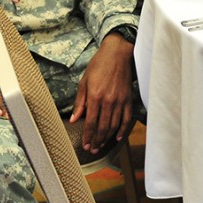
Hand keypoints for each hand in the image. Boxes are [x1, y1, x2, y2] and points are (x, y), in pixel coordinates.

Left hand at [70, 32, 134, 153]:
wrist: (118, 53)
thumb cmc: (99, 65)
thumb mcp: (84, 81)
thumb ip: (80, 102)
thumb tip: (74, 119)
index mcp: (95, 96)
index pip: (91, 122)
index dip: (87, 136)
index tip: (85, 145)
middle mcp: (108, 101)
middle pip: (103, 127)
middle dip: (96, 140)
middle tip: (92, 149)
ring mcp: (120, 100)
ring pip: (114, 125)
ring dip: (107, 138)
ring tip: (101, 145)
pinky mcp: (128, 98)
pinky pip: (126, 118)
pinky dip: (123, 129)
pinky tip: (117, 137)